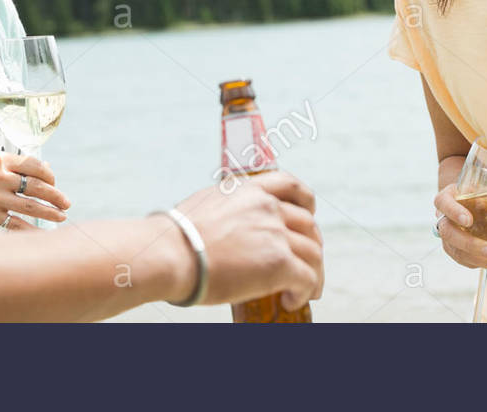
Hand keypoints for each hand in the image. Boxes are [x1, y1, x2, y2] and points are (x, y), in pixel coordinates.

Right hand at [0, 153, 70, 227]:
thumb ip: (16, 165)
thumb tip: (47, 170)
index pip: (33, 165)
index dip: (49, 175)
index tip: (55, 182)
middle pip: (36, 186)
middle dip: (55, 195)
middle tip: (67, 202)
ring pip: (30, 206)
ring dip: (50, 212)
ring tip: (62, 216)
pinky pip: (15, 222)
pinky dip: (30, 228)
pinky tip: (41, 231)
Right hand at [169, 171, 323, 309]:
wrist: (172, 254)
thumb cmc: (175, 239)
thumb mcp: (203, 207)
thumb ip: (224, 212)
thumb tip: (224, 232)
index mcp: (246, 190)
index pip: (288, 184)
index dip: (305, 201)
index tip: (309, 213)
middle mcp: (266, 206)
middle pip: (307, 224)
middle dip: (312, 244)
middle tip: (306, 263)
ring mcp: (275, 233)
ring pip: (313, 253)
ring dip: (314, 273)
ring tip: (305, 291)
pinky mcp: (279, 262)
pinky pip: (307, 278)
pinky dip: (305, 291)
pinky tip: (291, 301)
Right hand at [434, 183, 486, 268]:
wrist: (471, 194)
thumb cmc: (484, 190)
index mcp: (450, 196)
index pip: (443, 202)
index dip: (453, 211)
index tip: (469, 220)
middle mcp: (444, 216)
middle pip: (448, 233)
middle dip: (470, 244)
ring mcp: (448, 234)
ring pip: (455, 250)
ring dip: (478, 258)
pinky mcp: (455, 247)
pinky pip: (463, 259)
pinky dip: (480, 263)